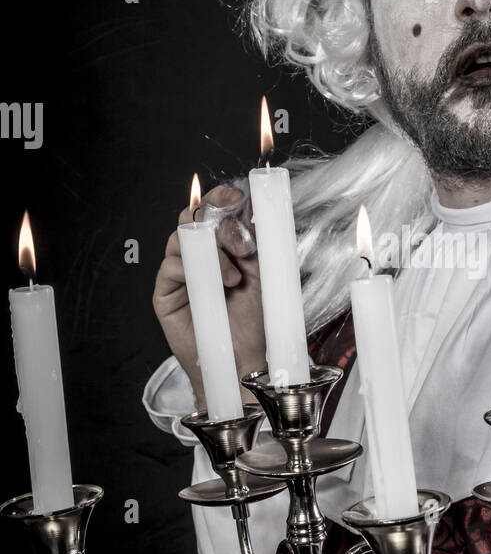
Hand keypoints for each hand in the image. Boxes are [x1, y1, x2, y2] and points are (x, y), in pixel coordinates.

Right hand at [152, 184, 265, 406]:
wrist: (244, 356)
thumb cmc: (253, 318)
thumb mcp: (262, 271)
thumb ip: (255, 240)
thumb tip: (256, 206)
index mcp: (220, 243)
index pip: (212, 207)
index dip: (221, 196)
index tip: (238, 199)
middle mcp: (197, 253)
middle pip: (192, 216)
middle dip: (219, 223)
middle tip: (243, 246)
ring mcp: (179, 271)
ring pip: (180, 238)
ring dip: (213, 252)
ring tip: (235, 276)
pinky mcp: (165, 292)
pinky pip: (170, 266)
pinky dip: (193, 269)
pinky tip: (217, 283)